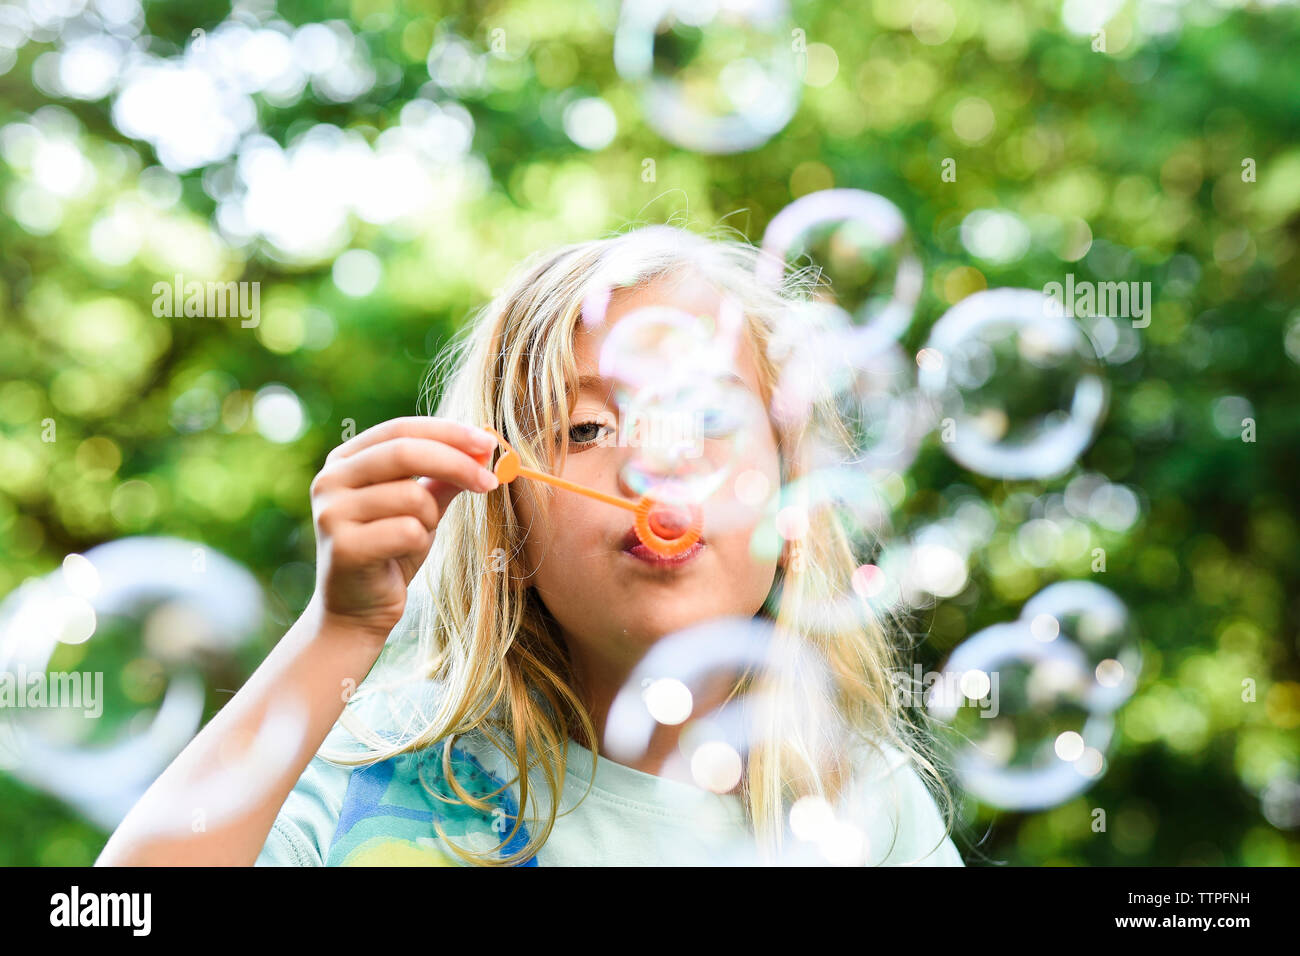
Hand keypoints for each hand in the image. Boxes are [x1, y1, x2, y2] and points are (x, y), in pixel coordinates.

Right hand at [307, 417, 498, 638]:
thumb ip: (442, 478)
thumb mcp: (420, 508)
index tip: (488, 443)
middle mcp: (330, 479)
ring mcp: (331, 512)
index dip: (448, 432)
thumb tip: (482, 450)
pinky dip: (420, 542)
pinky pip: (407, 531)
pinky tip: (401, 556)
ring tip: (418, 536)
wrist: (357, 611)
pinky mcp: (343, 546)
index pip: (401, 429)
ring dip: (431, 518)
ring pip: (411, 497)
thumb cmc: (391, 552)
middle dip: (456, 463)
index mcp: (345, 460)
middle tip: (490, 480)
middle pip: (405, 452)